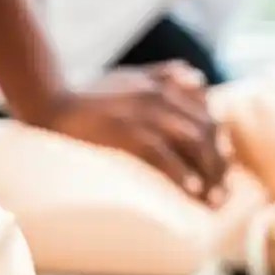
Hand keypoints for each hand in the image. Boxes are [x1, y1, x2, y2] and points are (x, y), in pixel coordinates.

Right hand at [44, 61, 227, 201]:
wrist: (51, 101)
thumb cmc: (89, 94)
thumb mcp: (129, 75)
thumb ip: (164, 74)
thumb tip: (200, 79)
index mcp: (163, 84)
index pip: (207, 113)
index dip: (220, 141)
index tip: (223, 166)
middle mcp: (160, 95)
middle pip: (206, 130)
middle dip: (219, 164)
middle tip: (222, 194)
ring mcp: (144, 112)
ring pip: (193, 143)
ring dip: (208, 174)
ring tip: (212, 201)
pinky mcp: (126, 132)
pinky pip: (164, 155)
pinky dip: (181, 174)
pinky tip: (191, 192)